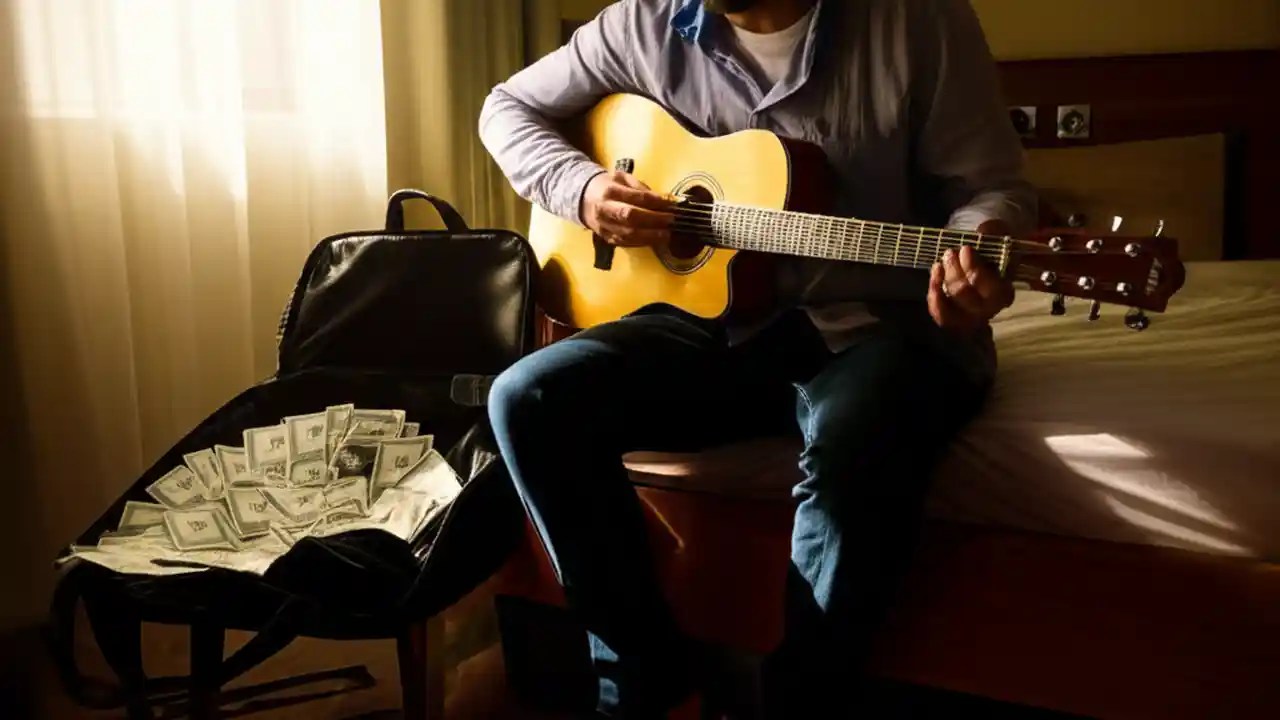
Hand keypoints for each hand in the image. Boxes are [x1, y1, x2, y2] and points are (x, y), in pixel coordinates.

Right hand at [580, 170, 673, 246]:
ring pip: (629, 234)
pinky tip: (655, 240)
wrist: (583, 199)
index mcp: (610, 191)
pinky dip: (642, 243)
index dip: (656, 202)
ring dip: (651, 236)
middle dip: (654, 220)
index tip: (671, 204)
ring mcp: (604, 226)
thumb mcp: (622, 178)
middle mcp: (605, 209)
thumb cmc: (607, 186)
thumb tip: (664, 199)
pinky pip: (626, 243)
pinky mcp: (606, 238)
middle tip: (671, 220)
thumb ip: (641, 188)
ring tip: (667, 234)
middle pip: (631, 217)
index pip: (637, 197)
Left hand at [927, 220, 1015, 334]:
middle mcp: (988, 309)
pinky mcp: (951, 317)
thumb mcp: (995, 236)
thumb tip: (981, 234)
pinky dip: (933, 295)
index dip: (975, 269)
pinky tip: (934, 275)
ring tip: (941, 262)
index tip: (966, 248)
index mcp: (1004, 292)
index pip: (991, 288)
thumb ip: (991, 235)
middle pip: (967, 296)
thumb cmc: (988, 249)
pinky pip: (940, 313)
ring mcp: (968, 316)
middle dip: (955, 273)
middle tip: (950, 253)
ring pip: (951, 305)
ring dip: (943, 281)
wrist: (977, 260)